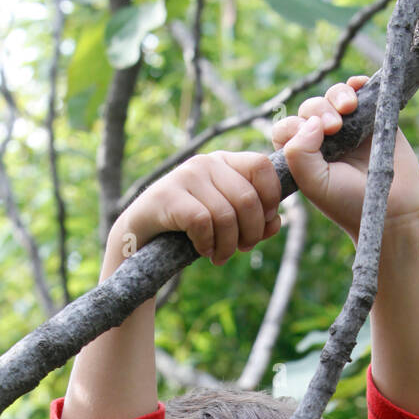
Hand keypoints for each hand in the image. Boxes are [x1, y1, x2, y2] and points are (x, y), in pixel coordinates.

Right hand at [116, 151, 282, 264]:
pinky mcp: (167, 196)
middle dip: (250, 234)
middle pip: (248, 198)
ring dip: (228, 246)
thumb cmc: (190, 230)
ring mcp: (185, 176)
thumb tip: (276, 222)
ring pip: (226, 215)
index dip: (271, 198)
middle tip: (241, 250)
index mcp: (225, 162)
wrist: (142, 237)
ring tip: (219, 256)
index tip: (264, 223)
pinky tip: (202, 250)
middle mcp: (206, 162)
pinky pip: (202, 222)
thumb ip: (256, 221)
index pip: (262, 166)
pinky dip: (207, 244)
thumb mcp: (228, 223)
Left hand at [271, 77, 418, 243]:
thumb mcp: (314, 184)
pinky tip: (360, 86)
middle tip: (335, 127)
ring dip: (337, 94)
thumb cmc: (350, 203)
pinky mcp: (373, 117)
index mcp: (304, 157)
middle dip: (319, 110)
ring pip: (333, 96)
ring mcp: (349, 127)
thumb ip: (300, 154)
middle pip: (310, 108)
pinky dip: (357, 83)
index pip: (286, 129)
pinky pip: (361, 90)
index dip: (295, 126)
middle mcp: (323, 140)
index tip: (315, 140)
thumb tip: (312, 120)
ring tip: (349, 108)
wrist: (393, 210)